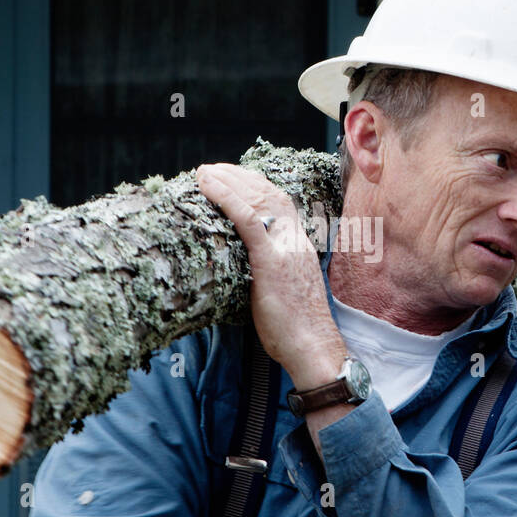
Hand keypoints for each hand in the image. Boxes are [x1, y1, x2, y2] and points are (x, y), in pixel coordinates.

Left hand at [196, 163, 345, 386]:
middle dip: (239, 176)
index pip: (280, 202)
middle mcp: (295, 241)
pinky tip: (207, 185)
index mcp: (299, 246)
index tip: (232, 178)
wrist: (312, 347)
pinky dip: (226, 196)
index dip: (255, 186)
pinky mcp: (270, 261)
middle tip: (213, 169)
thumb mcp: (283, 291)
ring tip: (203, 171)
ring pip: (257, 199)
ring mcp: (284, 249)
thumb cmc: (295, 330)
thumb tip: (245, 272)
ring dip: (227, 180)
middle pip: (269, 193)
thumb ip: (269, 272)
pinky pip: (248, 219)